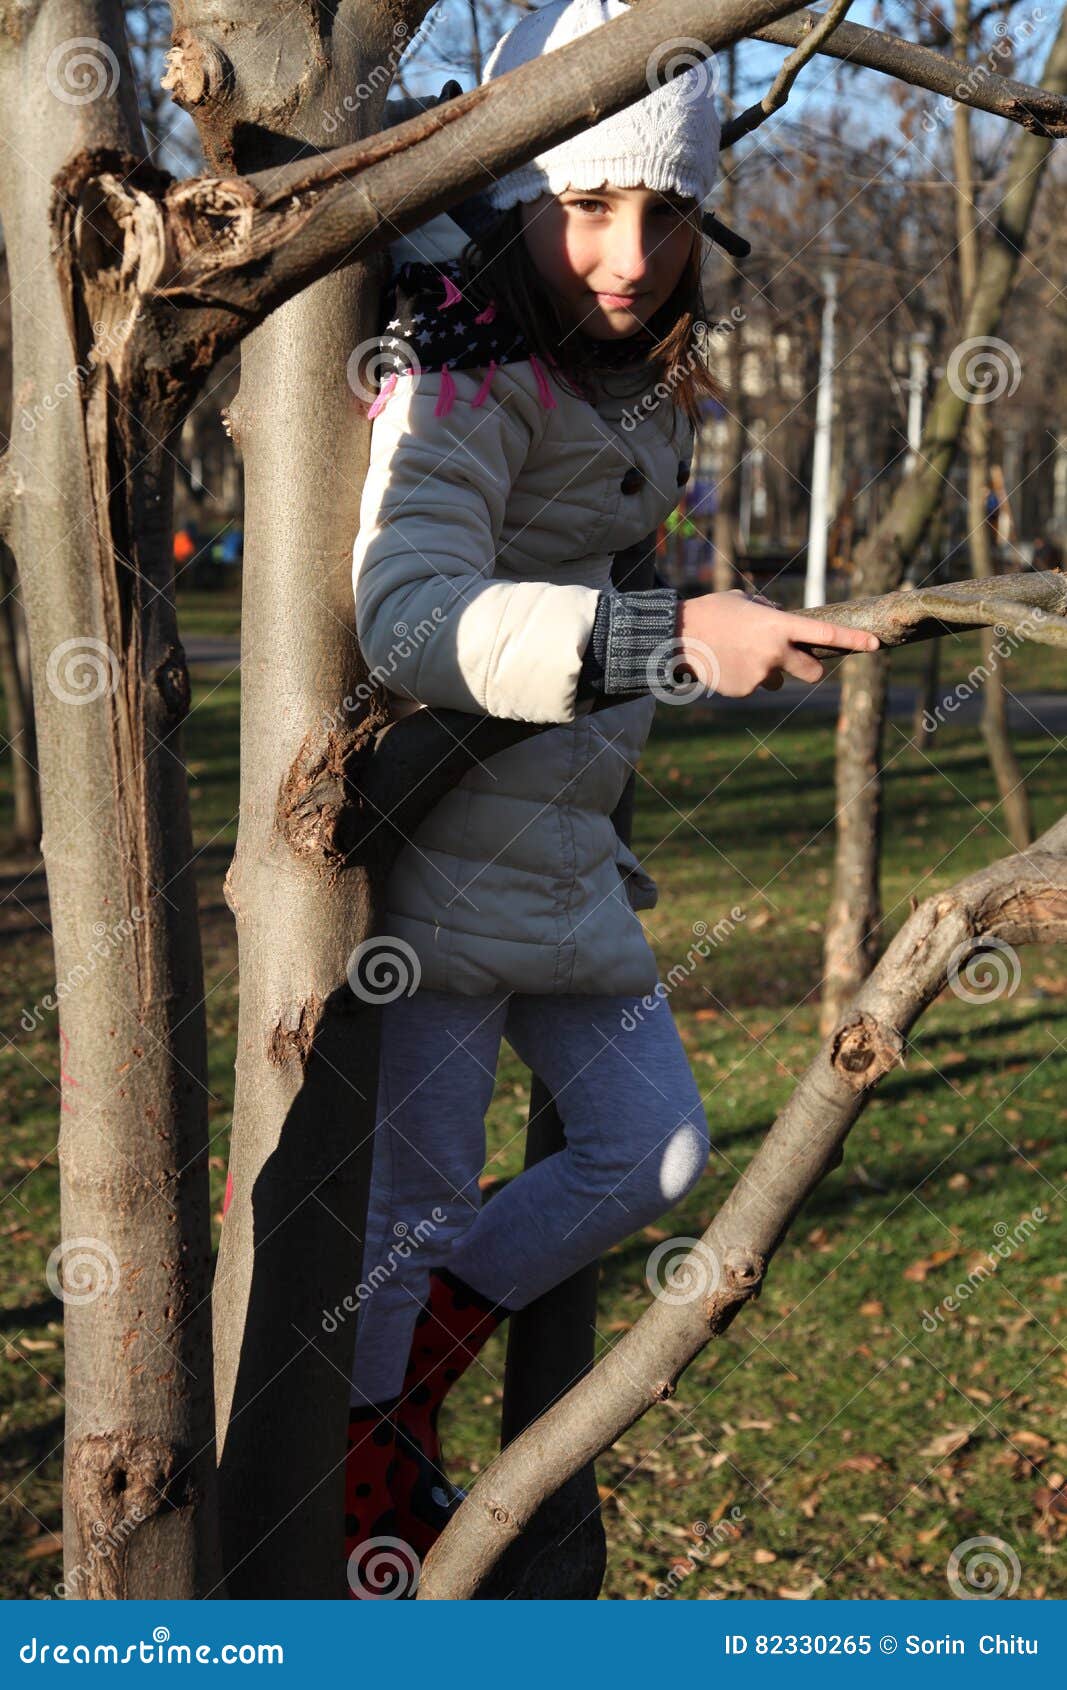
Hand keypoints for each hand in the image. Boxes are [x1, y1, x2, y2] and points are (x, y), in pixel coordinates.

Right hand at [673, 589, 878, 697]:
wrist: (678, 636)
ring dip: (768, 671)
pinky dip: (745, 678)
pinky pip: (755, 686)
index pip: (825, 636)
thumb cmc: (713, 612)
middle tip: (794, 661)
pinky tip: (726, 663)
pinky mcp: (744, 690)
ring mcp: (760, 674)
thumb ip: (772, 612)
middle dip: (809, 669)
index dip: (853, 641)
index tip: (875, 644)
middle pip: (813, 673)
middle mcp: (775, 652)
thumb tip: (786, 620)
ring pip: (778, 680)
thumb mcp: (746, 601)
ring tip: (739, 654)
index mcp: (779, 625)